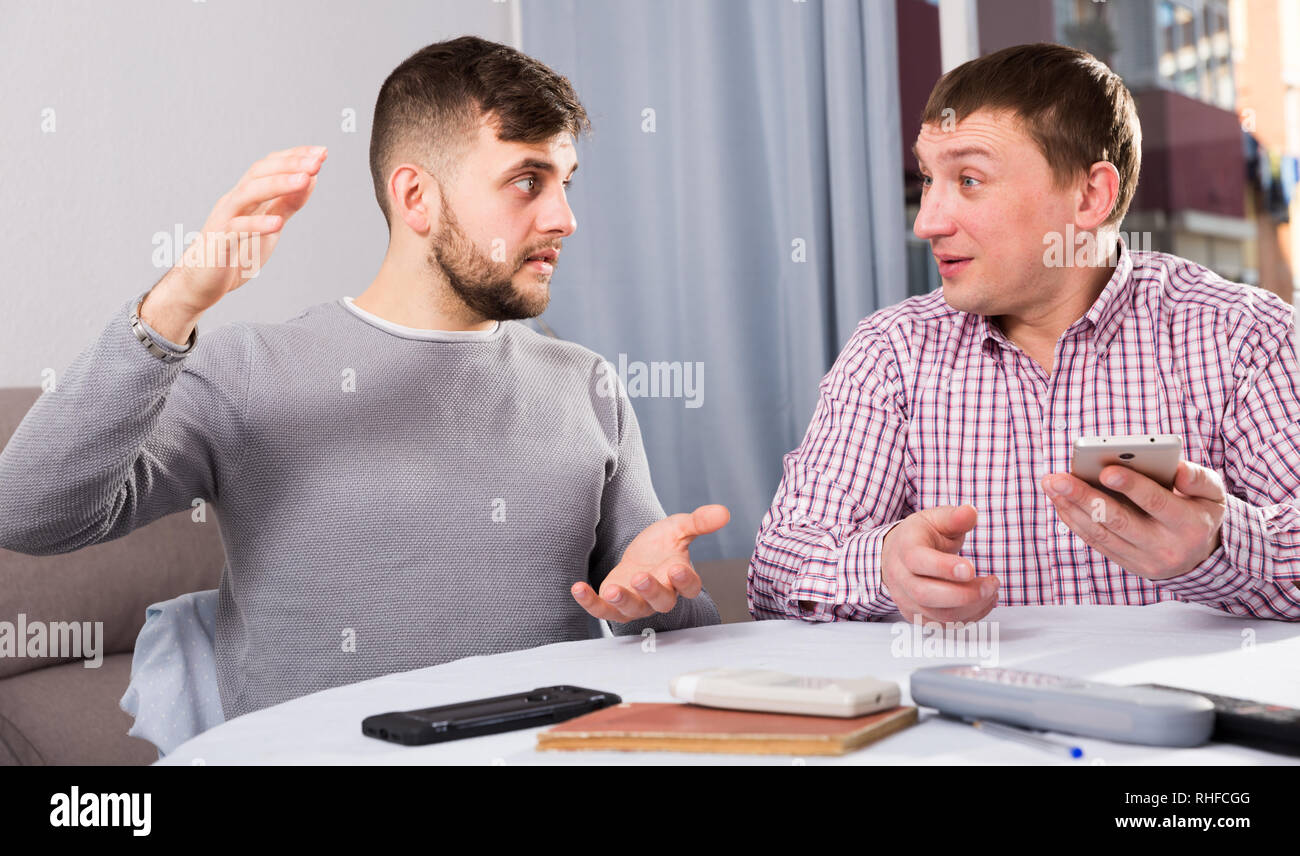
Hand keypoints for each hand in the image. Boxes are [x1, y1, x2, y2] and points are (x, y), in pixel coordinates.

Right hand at [146, 144, 327, 325]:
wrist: (200, 282)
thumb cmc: (236, 252)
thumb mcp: (270, 225)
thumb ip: (287, 204)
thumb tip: (310, 178)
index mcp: (246, 197)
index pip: (268, 167)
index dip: (294, 157)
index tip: (321, 152)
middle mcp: (234, 202)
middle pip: (259, 174)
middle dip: (290, 164)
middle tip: (318, 160)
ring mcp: (224, 221)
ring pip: (248, 194)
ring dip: (278, 184)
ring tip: (305, 179)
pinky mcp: (218, 244)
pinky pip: (236, 230)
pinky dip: (257, 225)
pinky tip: (277, 223)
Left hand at [571, 504, 729, 621]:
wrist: (639, 554)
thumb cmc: (662, 545)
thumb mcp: (679, 527)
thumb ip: (699, 522)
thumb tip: (724, 512)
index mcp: (680, 578)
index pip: (689, 586)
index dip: (685, 580)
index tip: (677, 567)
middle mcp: (661, 595)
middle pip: (661, 601)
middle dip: (651, 591)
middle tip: (641, 577)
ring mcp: (637, 603)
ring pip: (632, 609)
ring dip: (622, 601)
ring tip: (612, 589)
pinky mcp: (614, 605)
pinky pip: (602, 610)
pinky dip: (590, 602)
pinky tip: (578, 588)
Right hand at [880, 505, 998, 624]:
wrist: (897, 555)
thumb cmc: (920, 536)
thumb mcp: (935, 519)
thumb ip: (954, 517)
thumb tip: (970, 513)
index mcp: (905, 549)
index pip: (918, 561)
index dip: (944, 567)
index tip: (971, 569)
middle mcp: (901, 577)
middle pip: (926, 594)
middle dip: (964, 594)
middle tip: (991, 585)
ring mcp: (907, 600)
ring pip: (938, 615)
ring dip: (971, 607)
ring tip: (991, 591)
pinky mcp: (917, 616)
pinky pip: (944, 625)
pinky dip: (969, 617)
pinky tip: (983, 602)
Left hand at [1041, 460, 1225, 580]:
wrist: (1202, 556)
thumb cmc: (1201, 512)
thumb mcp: (1213, 494)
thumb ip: (1199, 478)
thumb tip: (1178, 469)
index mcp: (1190, 525)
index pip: (1158, 503)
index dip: (1133, 487)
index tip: (1107, 471)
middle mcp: (1165, 546)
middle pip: (1119, 521)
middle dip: (1085, 497)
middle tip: (1058, 478)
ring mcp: (1143, 559)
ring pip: (1101, 533)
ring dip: (1071, 507)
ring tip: (1051, 485)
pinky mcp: (1127, 563)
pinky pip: (1096, 542)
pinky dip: (1074, 521)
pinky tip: (1059, 501)